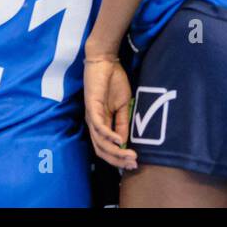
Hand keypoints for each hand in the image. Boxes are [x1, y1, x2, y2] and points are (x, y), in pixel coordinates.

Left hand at [84, 55, 137, 169]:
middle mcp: (94, 123)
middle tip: (133, 164)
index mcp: (101, 123)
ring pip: (100, 142)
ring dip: (115, 152)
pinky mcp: (92, 107)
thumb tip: (124, 140)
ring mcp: (92, 116)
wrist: (105, 62)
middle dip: (117, 160)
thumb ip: (122, 122)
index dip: (119, 157)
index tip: (134, 162)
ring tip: (130, 156)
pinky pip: (99, 126)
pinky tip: (119, 141)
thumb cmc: (113, 81)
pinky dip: (109, 135)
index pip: (107, 147)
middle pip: (101, 150)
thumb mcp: (122, 104)